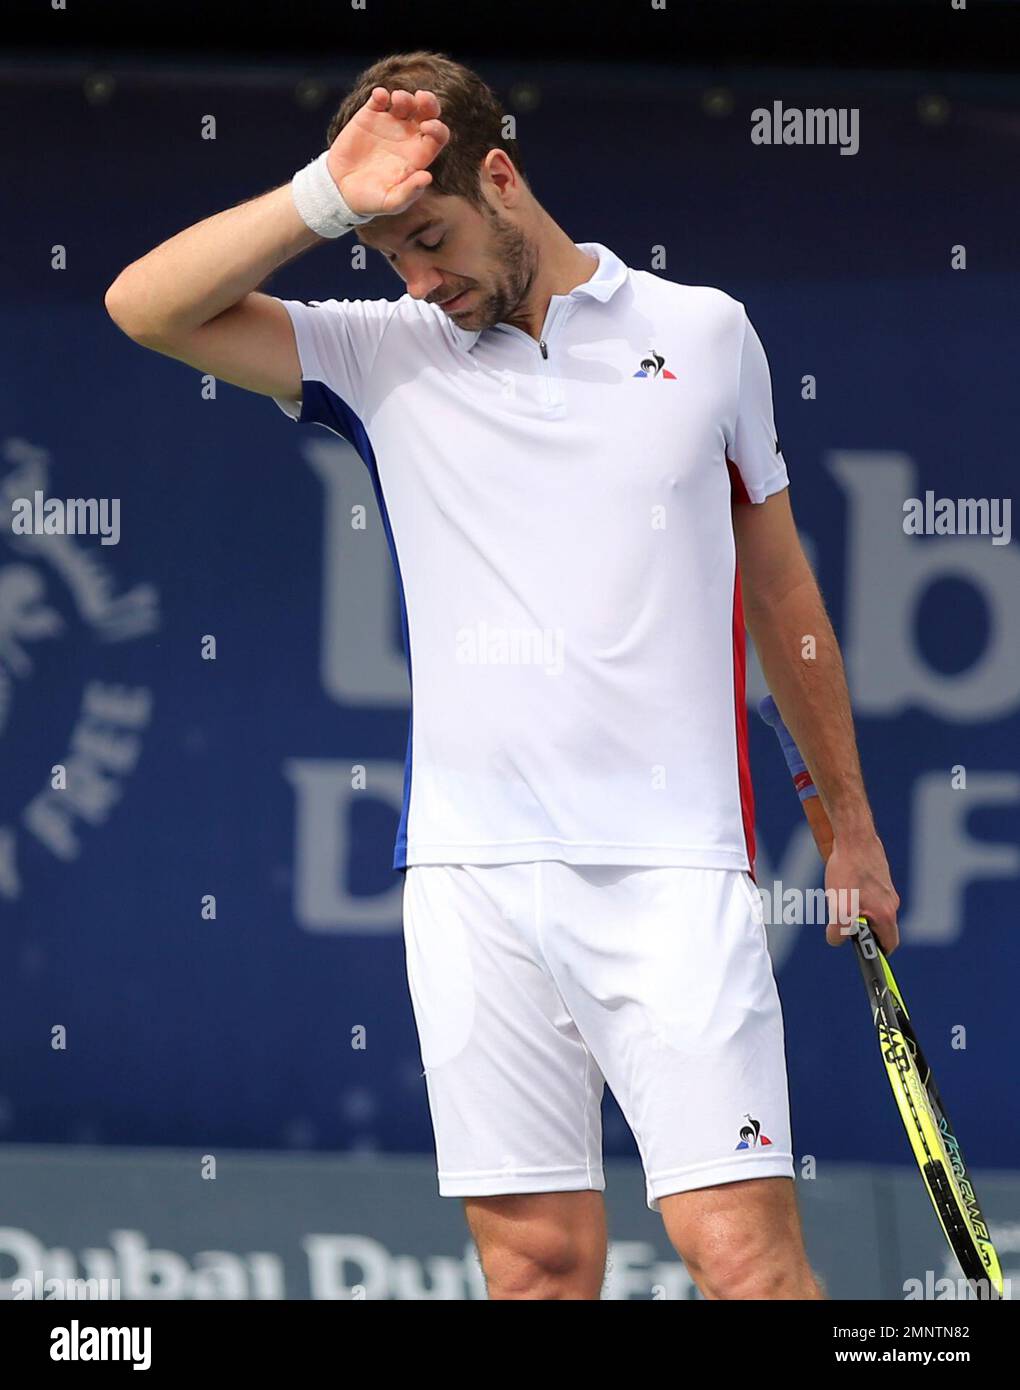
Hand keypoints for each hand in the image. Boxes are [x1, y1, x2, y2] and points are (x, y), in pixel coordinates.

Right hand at [326, 87, 449, 219]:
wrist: (341, 190)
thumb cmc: (371, 200)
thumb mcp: (390, 202)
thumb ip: (409, 192)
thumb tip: (427, 177)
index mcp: (418, 155)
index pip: (438, 136)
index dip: (438, 128)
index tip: (427, 127)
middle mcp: (407, 137)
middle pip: (427, 113)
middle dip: (429, 103)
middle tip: (422, 98)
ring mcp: (389, 124)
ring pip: (405, 102)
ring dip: (405, 97)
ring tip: (396, 99)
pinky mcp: (369, 117)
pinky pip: (379, 99)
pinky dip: (381, 94)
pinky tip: (379, 97)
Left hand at [824, 832, 899, 954]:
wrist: (854, 837)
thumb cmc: (848, 871)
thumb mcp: (839, 907)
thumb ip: (839, 931)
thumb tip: (837, 941)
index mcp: (886, 914)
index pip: (889, 945)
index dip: (877, 953)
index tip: (864, 954)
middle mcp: (892, 902)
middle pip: (878, 928)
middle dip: (860, 929)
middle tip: (842, 922)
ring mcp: (887, 888)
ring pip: (871, 910)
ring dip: (856, 911)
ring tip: (839, 899)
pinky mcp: (879, 876)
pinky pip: (868, 895)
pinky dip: (855, 896)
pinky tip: (842, 885)